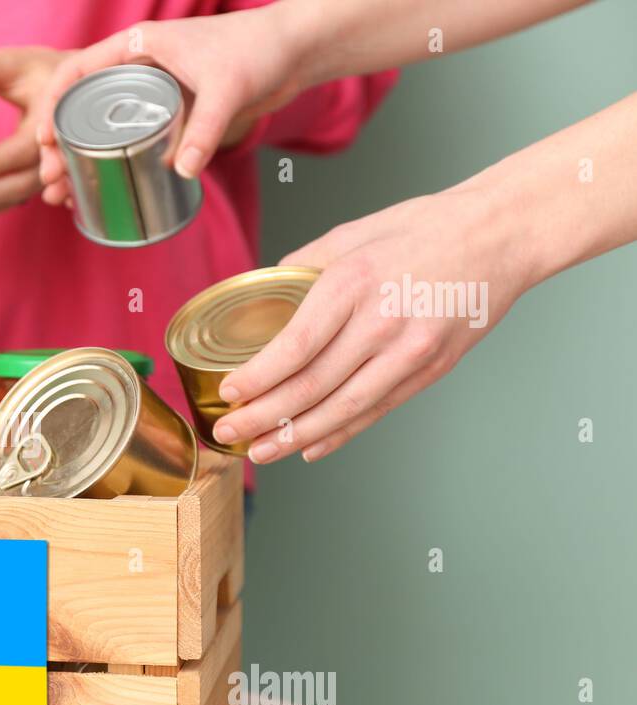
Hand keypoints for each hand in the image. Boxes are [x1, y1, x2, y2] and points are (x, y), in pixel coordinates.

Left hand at [0, 46, 66, 231]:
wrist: (76, 90)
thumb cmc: (43, 71)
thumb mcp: (14, 63)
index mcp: (52, 125)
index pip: (20, 153)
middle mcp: (51, 158)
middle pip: (12, 188)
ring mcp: (42, 176)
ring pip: (4, 202)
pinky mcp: (29, 183)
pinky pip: (1, 202)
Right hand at [37, 10, 303, 204]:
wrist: (293, 50)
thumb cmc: (258, 49)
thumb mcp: (227, 89)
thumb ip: (205, 130)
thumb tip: (183, 172)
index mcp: (139, 45)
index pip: (79, 70)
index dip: (54, 104)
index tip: (43, 138)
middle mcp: (139, 68)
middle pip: (84, 107)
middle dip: (61, 144)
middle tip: (51, 178)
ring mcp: (153, 93)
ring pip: (104, 128)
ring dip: (81, 160)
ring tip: (64, 194)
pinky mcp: (171, 115)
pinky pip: (132, 141)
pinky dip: (115, 164)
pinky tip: (101, 189)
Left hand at [210, 182, 531, 463]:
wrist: (502, 235)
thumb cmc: (424, 228)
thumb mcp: (352, 233)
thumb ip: (301, 265)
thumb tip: (259, 291)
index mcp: (354, 283)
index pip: (294, 346)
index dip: (257, 378)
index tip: (229, 392)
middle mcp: (382, 323)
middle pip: (311, 386)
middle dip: (263, 417)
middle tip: (228, 431)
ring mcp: (411, 352)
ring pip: (342, 408)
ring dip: (295, 436)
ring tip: (260, 451)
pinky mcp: (431, 370)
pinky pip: (376, 410)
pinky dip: (339, 433)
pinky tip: (309, 447)